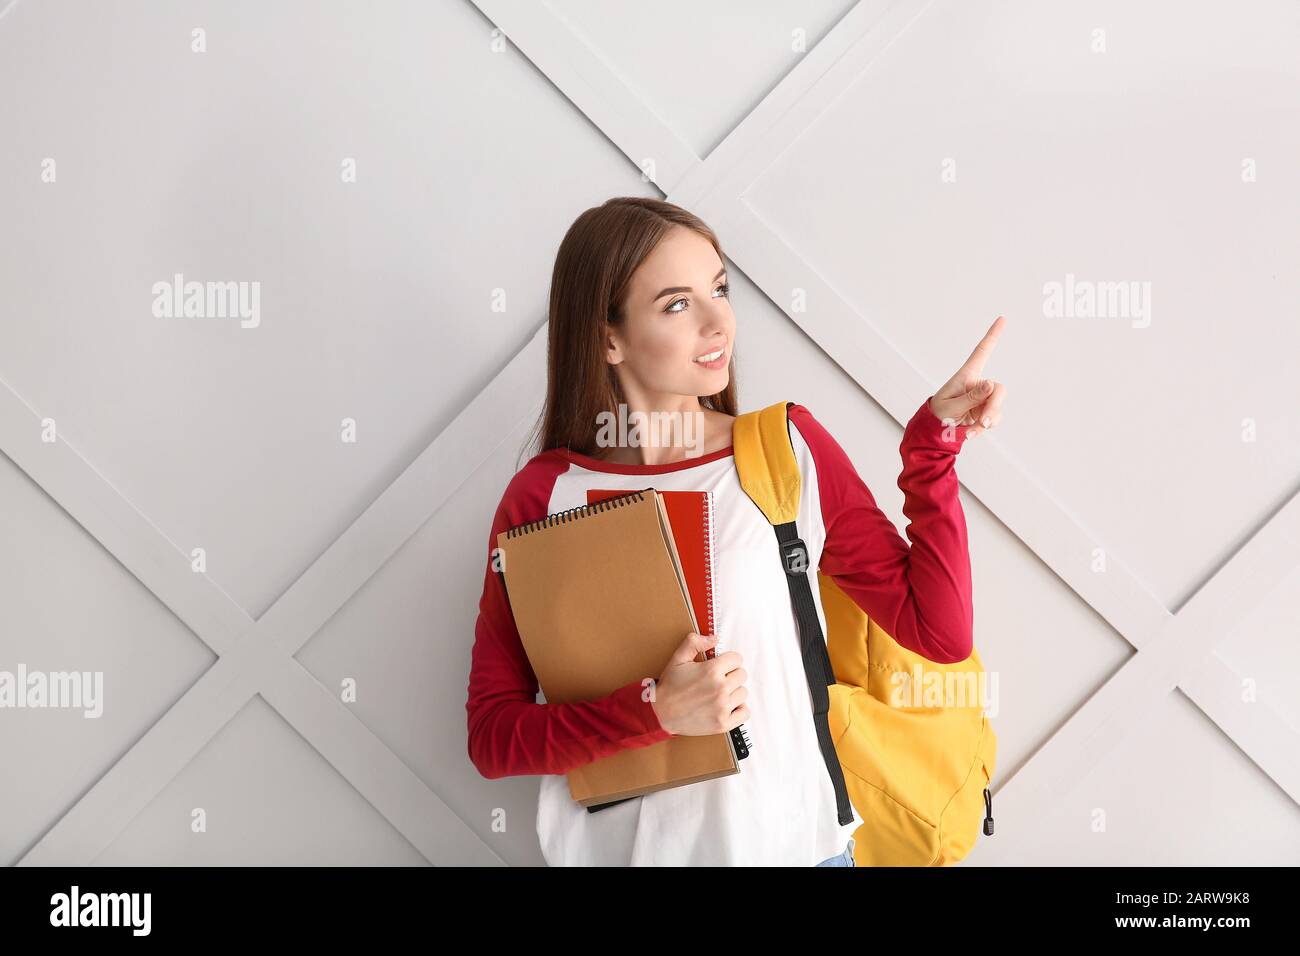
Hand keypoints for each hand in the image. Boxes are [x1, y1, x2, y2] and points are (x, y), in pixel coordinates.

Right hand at [649, 632, 748, 736]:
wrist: (661, 714)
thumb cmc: (670, 687)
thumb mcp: (678, 659)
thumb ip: (695, 643)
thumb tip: (715, 638)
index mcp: (711, 670)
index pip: (737, 659)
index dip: (728, 661)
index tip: (721, 666)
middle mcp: (720, 688)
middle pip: (741, 675)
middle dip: (731, 674)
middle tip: (717, 680)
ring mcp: (723, 707)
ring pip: (743, 692)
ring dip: (734, 692)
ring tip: (719, 693)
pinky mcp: (723, 724)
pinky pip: (745, 713)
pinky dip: (739, 709)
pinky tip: (727, 706)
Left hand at [929, 315, 1006, 438]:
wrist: (937, 429)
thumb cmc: (939, 413)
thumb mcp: (951, 406)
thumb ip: (971, 397)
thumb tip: (991, 385)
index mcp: (966, 375)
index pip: (982, 352)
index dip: (992, 335)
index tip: (1002, 319)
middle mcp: (978, 384)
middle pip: (999, 389)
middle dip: (994, 406)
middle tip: (983, 421)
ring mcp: (983, 398)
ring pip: (998, 405)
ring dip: (988, 420)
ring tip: (973, 428)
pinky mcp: (985, 410)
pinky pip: (994, 418)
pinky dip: (985, 427)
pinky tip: (971, 432)